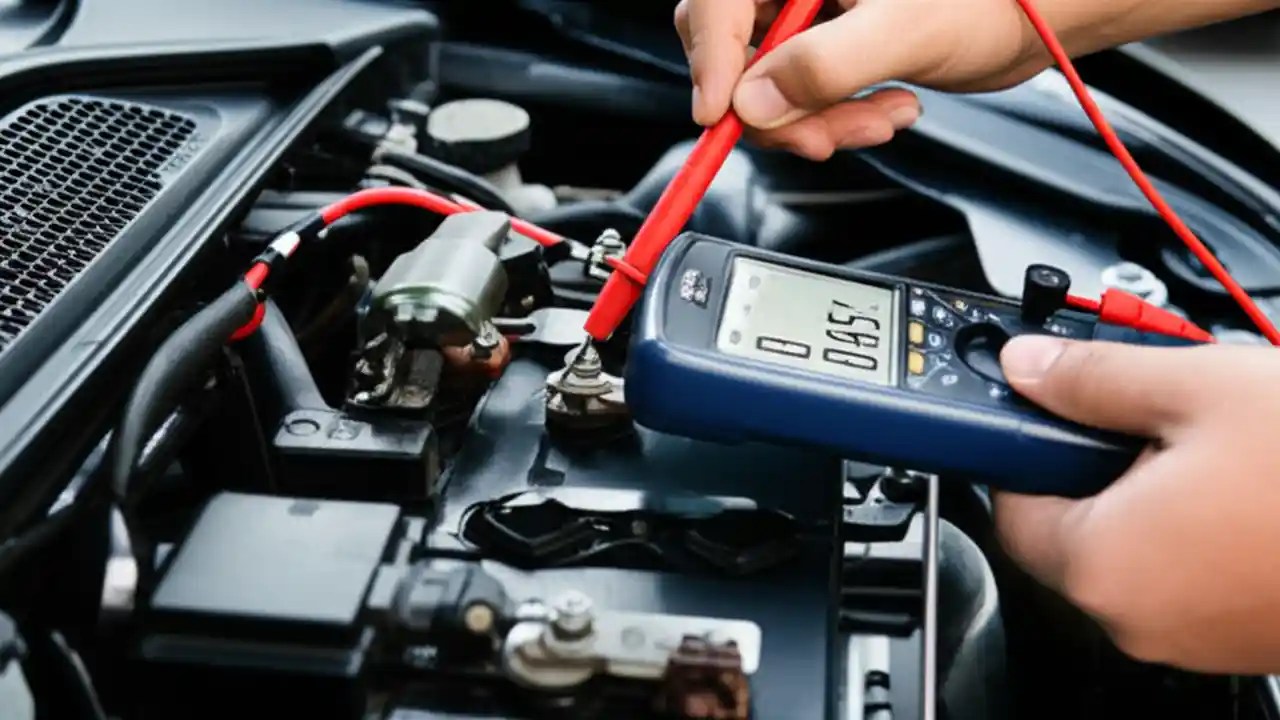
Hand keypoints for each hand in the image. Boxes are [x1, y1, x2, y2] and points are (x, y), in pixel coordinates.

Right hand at [674, 0, 1049, 159]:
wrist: (1038, 19)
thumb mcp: (904, 29)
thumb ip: (824, 64)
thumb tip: (755, 101)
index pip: (718, 2)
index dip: (711, 57)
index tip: (717, 113)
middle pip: (734, 48)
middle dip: (772, 106)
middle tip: (815, 136)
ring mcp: (811, 13)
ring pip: (768, 82)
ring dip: (815, 120)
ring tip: (874, 120)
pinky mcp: (828, 47)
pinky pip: (802, 94)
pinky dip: (835, 118)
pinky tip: (883, 108)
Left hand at [994, 335, 1279, 673]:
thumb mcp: (1196, 387)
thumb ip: (1091, 378)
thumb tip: (1030, 367)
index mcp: (1103, 562)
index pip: (1009, 503)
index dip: (1023, 444)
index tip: (1043, 406)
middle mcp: (1137, 618)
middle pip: (1069, 530)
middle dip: (1093, 464)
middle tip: (1144, 409)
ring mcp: (1193, 640)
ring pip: (1133, 552)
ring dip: (1149, 494)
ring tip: (1212, 442)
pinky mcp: (1243, 638)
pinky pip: (1188, 577)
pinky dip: (1196, 530)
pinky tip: (1246, 484)